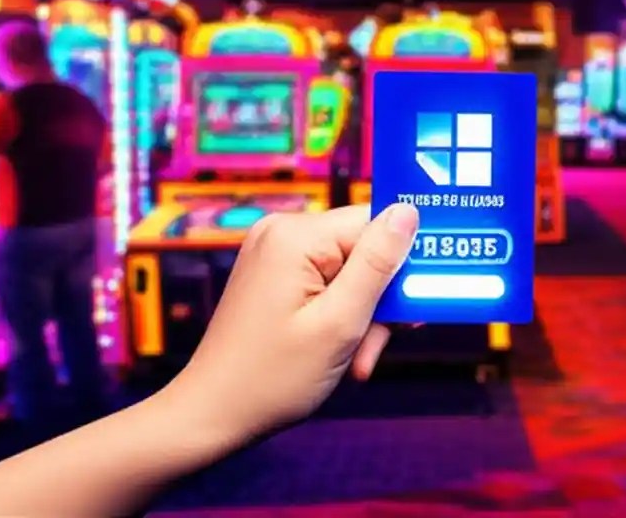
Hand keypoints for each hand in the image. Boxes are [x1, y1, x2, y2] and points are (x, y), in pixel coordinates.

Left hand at [169, 203, 419, 442]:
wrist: (212, 415)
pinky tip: (339, 353)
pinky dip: (341, 317)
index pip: (376, 224)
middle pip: (364, 249)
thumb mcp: (340, 322)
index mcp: (296, 236)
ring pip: (351, 271)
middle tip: (374, 346)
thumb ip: (378, 263)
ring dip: (362, 317)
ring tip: (355, 359)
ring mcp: (275, 253)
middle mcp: (282, 232)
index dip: (401, 264)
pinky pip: (328, 283)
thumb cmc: (272, 378)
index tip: (413, 306)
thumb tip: (408, 211)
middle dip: (379, 301)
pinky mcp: (274, 274)